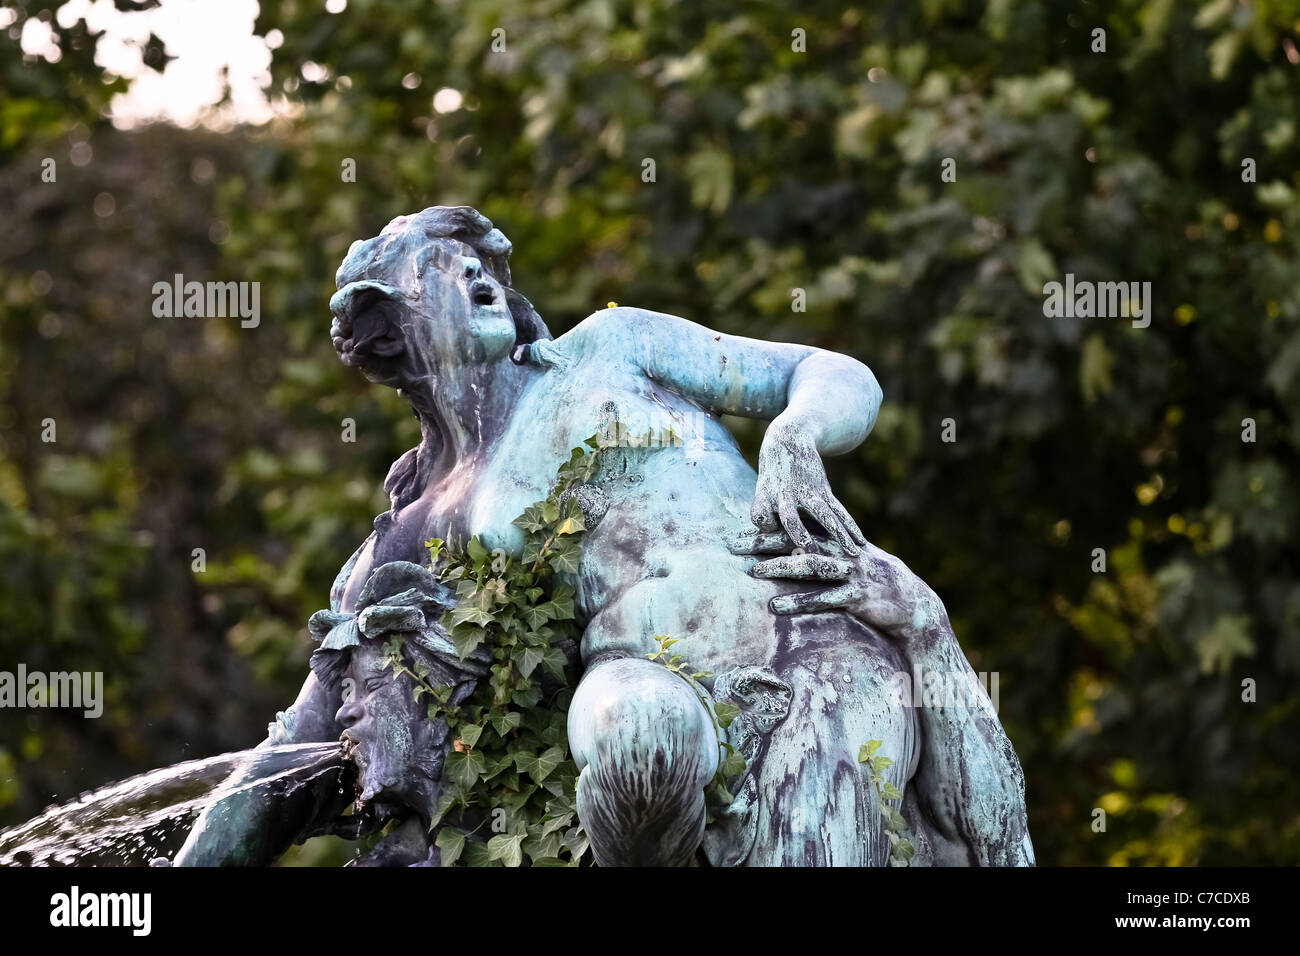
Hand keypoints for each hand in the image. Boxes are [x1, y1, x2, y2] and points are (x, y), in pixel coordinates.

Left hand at [730, 529, 945, 645]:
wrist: (915, 604)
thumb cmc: (878, 584)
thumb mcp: (852, 563)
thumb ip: (827, 553)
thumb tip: (796, 549)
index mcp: (838, 542)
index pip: (797, 530)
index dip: (768, 529)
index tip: (740, 529)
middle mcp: (843, 553)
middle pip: (798, 543)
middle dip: (764, 542)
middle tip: (734, 543)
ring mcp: (851, 574)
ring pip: (810, 568)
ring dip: (779, 569)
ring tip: (752, 571)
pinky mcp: (858, 597)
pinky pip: (824, 599)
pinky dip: (799, 602)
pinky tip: (776, 608)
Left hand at [751, 417, 865, 553]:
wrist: (791, 441)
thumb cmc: (773, 475)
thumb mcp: (761, 490)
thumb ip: (762, 514)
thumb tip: (769, 534)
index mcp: (767, 495)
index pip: (760, 515)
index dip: (763, 522)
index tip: (768, 530)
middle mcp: (787, 495)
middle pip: (791, 518)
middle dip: (799, 534)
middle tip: (808, 552)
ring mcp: (809, 493)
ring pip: (826, 516)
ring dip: (839, 535)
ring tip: (853, 553)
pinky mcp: (825, 492)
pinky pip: (839, 512)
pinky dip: (850, 526)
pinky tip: (861, 542)